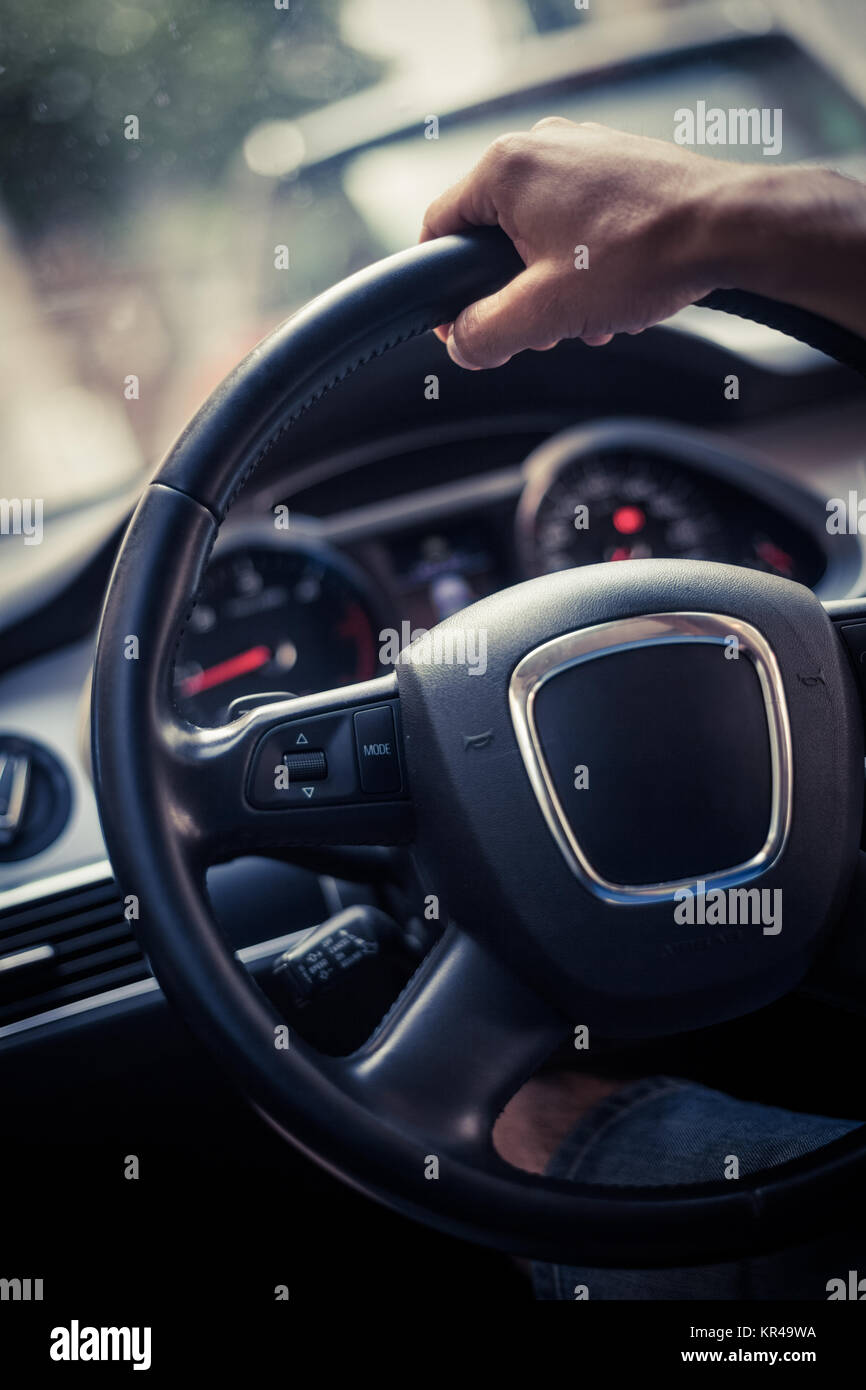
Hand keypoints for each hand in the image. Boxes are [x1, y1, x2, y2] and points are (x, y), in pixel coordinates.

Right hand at [420, 117, 865, 366]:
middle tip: (542, 332)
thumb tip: (461, 345)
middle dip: (514, 294)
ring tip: (589, 318)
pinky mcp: (618, 164)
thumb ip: (487, 333)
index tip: (461, 326)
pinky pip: (579, 221)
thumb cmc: (643, 256)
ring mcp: (582, 150)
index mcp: (506, 170)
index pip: (440, 229)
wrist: (730, 229)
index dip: (444, 288)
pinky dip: (586, 264)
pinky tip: (614, 295)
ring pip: (539, 234)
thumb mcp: (546, 312)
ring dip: (554, 286)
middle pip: (493, 237)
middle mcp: (540, 146)